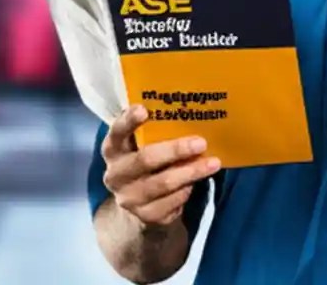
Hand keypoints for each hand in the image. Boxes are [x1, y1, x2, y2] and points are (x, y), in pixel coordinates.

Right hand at [101, 104, 221, 228]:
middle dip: (175, 150)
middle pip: (146, 159)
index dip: (128, 121)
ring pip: (164, 183)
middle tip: (201, 143)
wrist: (137, 203)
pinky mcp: (145, 216)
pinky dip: (188, 190)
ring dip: (191, 172)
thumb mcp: (141, 146)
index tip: (144, 109)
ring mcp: (129, 198)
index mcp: (113, 150)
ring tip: (213, 163)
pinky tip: (198, 182)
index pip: (116, 132)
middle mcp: (115, 174)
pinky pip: (172, 202)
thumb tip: (189, 114)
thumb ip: (153, 132)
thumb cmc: (145, 161)